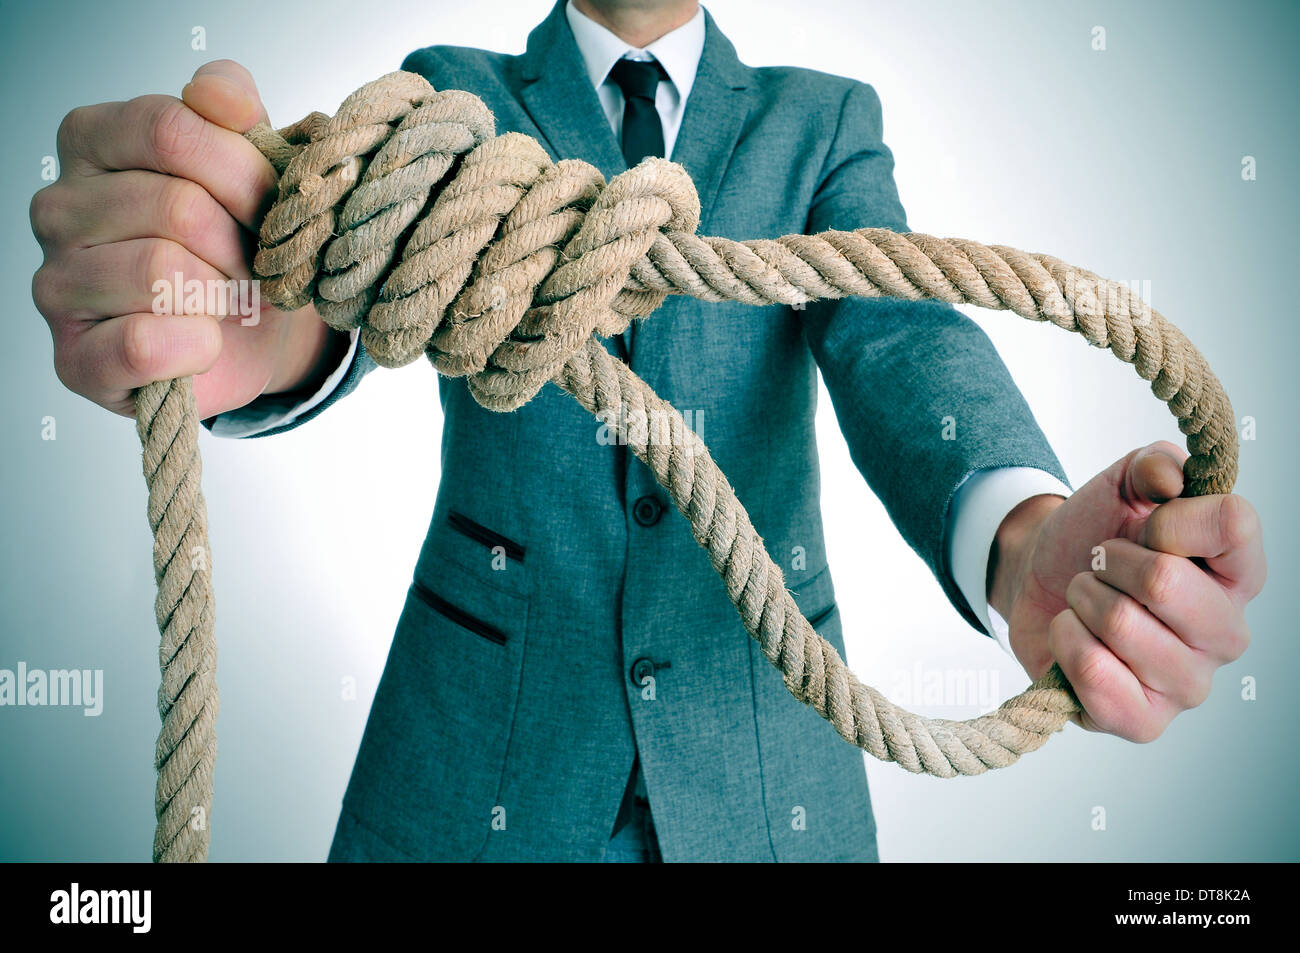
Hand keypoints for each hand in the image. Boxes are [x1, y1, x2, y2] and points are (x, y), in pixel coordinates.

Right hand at [30, 59, 341, 420]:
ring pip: (161, 272)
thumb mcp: (249, 165)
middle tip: (257, 264)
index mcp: (92, 142)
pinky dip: (198, 347)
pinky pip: (144, 345)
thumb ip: (234, 113)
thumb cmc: (239, 245)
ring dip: (224, 295)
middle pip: (177, 206)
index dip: (244, 173)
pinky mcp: (75, 358)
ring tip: (230, 299)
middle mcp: (58, 208)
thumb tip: (221, 94)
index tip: (275, 204)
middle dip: (244, 244)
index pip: (169, 128)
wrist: (250, 336)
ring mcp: (56, 285)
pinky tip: (205, 341)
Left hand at [992, 441, 1265, 741]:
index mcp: (1238, 571)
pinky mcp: (1144, 722)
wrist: (1038, 582)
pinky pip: (1095, 675)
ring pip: (1118, 624)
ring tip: (1085, 599)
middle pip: (1164, 582)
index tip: (1146, 524)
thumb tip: (1170, 480)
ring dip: (1080, 598)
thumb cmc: (1093, 535)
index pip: (1235, 525)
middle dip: (1107, 562)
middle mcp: (1227, 633)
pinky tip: (1074, 638)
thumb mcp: (1123, 484)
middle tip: (1100, 565)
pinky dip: (1066, 641)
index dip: (1170, 517)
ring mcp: (1190, 684)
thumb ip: (1153, 464)